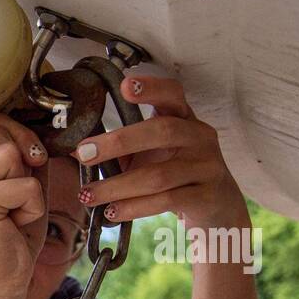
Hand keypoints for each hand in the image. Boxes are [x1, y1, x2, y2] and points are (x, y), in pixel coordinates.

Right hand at [0, 114, 48, 298]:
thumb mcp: (24, 189)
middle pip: (1, 133)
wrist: (0, 285)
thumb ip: (27, 157)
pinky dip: (31, 207)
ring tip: (11, 215)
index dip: (20, 137)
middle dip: (24, 165)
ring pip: (12, 155)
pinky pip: (24, 185)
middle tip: (14, 203)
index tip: (32, 161)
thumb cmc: (11, 241)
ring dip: (27, 188)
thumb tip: (39, 133)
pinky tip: (11, 226)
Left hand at [74, 77, 247, 228]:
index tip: (125, 86)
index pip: (173, 95)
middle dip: (118, 142)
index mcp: (185, 121)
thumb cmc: (177, 177)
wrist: (218, 210)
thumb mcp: (153, 157)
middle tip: (84, 154)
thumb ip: (124, 150)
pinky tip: (112, 212)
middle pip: (162, 131)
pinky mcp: (207, 196)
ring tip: (88, 195)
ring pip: (159, 175)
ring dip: (117, 186)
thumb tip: (81, 152)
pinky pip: (166, 200)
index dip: (151, 88)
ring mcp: (207, 167)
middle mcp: (200, 138)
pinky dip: (134, 207)